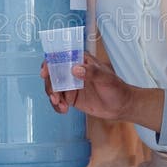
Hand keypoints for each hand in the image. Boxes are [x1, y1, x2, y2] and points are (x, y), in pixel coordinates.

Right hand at [40, 54, 163, 130]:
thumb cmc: (117, 88)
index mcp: (81, 60)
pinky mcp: (71, 98)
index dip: (49, 63)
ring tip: (61, 105)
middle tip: (54, 96)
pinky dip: (57, 106)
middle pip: (53, 74)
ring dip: (53, 97)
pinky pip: (58, 100)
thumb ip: (92, 72)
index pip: (61, 57)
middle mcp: (73, 71)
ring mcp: (71, 84)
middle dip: (50, 85)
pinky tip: (64, 110)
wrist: (121, 107)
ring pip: (53, 88)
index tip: (45, 72)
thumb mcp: (106, 79)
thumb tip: (75, 69)